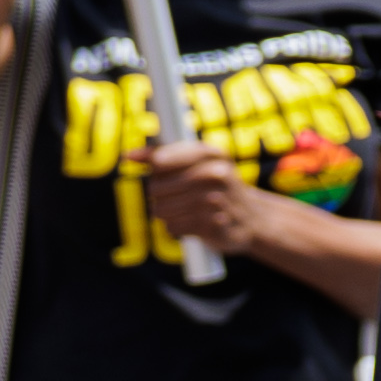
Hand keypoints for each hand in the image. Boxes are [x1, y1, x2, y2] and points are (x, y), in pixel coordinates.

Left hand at [139, 137, 256, 254]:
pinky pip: (172, 227)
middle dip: (161, 195)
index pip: (159, 160)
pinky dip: (177, 227)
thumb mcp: (196, 162)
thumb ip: (159, 155)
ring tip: (187, 210)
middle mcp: (215, 174)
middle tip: (180, 196)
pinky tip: (194, 223)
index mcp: (210, 153)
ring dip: (168, 213)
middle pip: (155, 187)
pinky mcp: (212, 225)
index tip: (162, 173)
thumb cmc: (216, 186)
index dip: (156, 170)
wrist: (252, 219)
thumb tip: (127, 156)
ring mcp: (215, 200)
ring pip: (160, 209)